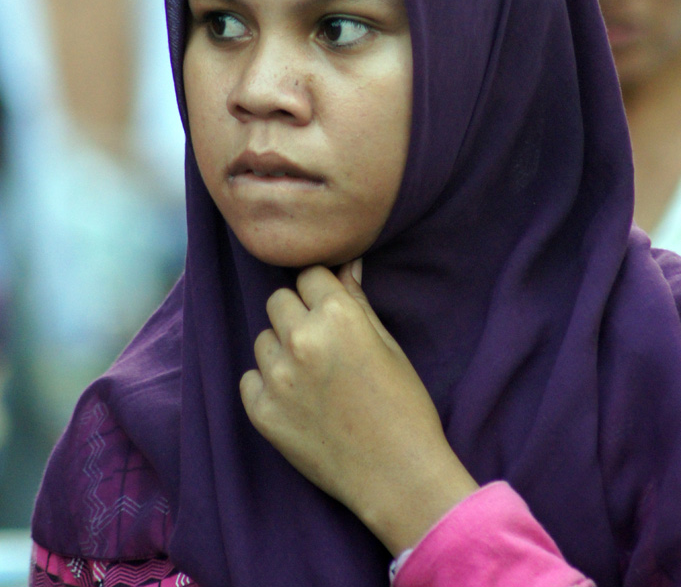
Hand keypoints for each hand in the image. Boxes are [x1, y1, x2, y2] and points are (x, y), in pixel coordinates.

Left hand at [240, 261, 477, 554]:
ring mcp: (277, 377)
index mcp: (337, 315)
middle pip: (278, 300)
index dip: (321, 292)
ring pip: (263, 338)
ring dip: (281, 350)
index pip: (309, 274)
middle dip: (297, 314)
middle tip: (321, 343)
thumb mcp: (387, 343)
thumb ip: (357, 299)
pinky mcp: (261, 412)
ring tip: (312, 377)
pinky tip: (297, 401)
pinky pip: (250, 379)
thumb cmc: (403, 404)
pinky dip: (267, 386)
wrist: (397, 475)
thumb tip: (346, 262)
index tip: (330, 310)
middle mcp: (301, 339)